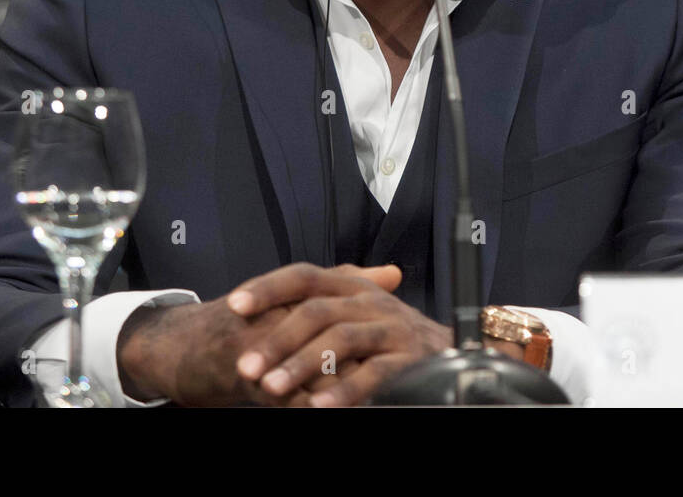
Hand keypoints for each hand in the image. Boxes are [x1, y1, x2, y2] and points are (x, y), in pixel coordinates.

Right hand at [116, 264, 395, 406]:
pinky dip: (306, 403)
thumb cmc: (244, 323)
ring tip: (366, 395)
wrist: (182, 347)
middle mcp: (273, 315)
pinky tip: (325, 410)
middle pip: (323, 335)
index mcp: (289, 294)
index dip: (365, 319)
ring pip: (304, 366)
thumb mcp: (291, 296)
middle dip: (356, 357)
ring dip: (335, 384)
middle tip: (391, 371)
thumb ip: (342, 283)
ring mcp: (256, 348)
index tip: (400, 336)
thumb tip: (392, 274)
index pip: (334, 301)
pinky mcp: (243, 378)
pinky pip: (281, 394)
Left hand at [226, 262, 452, 406]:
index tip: (234, 305)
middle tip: (246, 366)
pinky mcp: (410, 357)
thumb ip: (317, 306)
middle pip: (316, 310)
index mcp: (351, 287)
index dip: (269, 287)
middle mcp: (370, 301)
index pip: (305, 276)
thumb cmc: (388, 336)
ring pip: (340, 339)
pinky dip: (345, 390)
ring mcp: (391, 327)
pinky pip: (374, 373)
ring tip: (272, 389)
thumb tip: (253, 307)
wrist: (448, 351)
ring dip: (302, 364)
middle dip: (276, 340)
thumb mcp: (353, 313)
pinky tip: (320, 406)